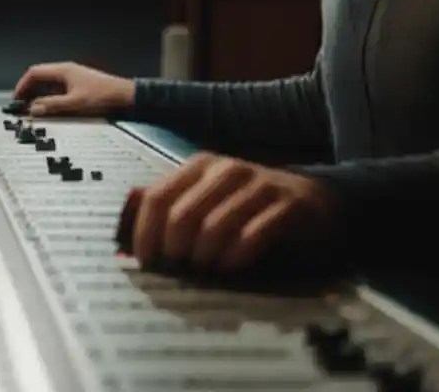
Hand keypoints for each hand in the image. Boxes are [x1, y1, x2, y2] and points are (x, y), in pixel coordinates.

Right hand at [12, 62, 134, 116]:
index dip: (22, 85)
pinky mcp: (77, 86)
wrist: (124, 96)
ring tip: (32, 110)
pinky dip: (49, 98)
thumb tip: (33, 108)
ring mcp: (72, 78)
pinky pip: (57, 90)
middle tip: (21, 106)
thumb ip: (52, 106)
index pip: (34, 73)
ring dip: (39, 96)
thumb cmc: (102, 96)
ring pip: (48, 84)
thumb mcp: (75, 103)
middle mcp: (66, 72)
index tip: (16, 99)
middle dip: (28, 91)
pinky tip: (48, 109)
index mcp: (63, 70)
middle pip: (39, 77)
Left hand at [115, 152, 339, 272]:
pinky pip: (252, 236)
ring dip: (205, 258)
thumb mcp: (207, 199)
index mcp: (198, 166)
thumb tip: (126, 230)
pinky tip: (232, 268)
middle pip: (182, 217)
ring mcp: (258, 184)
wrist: (313, 201)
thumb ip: (170, 207)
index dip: (145, 234)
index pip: (157, 198)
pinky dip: (236, 258)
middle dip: (176, 251)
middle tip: (180, 271)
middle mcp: (225, 170)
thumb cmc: (249, 206)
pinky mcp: (287, 205)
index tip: (145, 262)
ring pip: (214, 228)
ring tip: (206, 271)